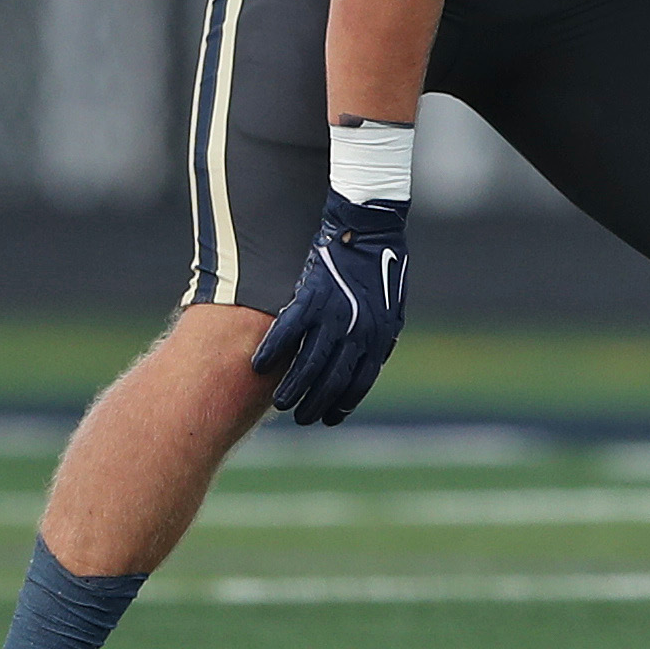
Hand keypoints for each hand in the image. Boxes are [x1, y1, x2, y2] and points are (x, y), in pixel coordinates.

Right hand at [250, 192, 409, 425]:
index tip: (328, 418)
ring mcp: (334, 316)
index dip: (342, 405)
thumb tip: (367, 364)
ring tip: (280, 403)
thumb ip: (377, 338)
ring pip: (308, 364)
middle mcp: (357, 332)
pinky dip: (272, 351)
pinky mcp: (311, 297)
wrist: (370, 231)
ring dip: (292, 387)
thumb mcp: (391, 310)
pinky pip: (287, 332)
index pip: (358, 383)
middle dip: (314, 404)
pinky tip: (258, 366)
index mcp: (378, 337)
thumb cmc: (382, 269)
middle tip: (299, 416)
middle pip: (332, 381)